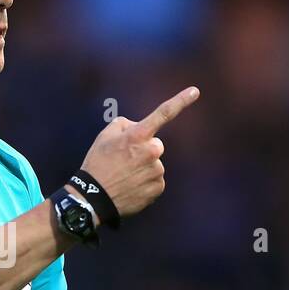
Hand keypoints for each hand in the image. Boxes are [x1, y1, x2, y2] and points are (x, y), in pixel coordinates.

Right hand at [79, 86, 199, 219]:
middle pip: (155, 145)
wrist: (93, 198)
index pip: (163, 113)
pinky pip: (155, 180)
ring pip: (155, 164)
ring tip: (125, 176)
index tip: (195, 91)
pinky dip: (145, 183)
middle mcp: (152, 152)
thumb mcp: (103, 137)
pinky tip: (131, 186)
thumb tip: (135, 126)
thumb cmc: (97, 165)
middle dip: (144, 150)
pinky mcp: (157, 188)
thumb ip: (123, 125)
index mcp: (138, 136)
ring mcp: (156, 171)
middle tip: (124, 161)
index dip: (180, 101)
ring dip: (144, 168)